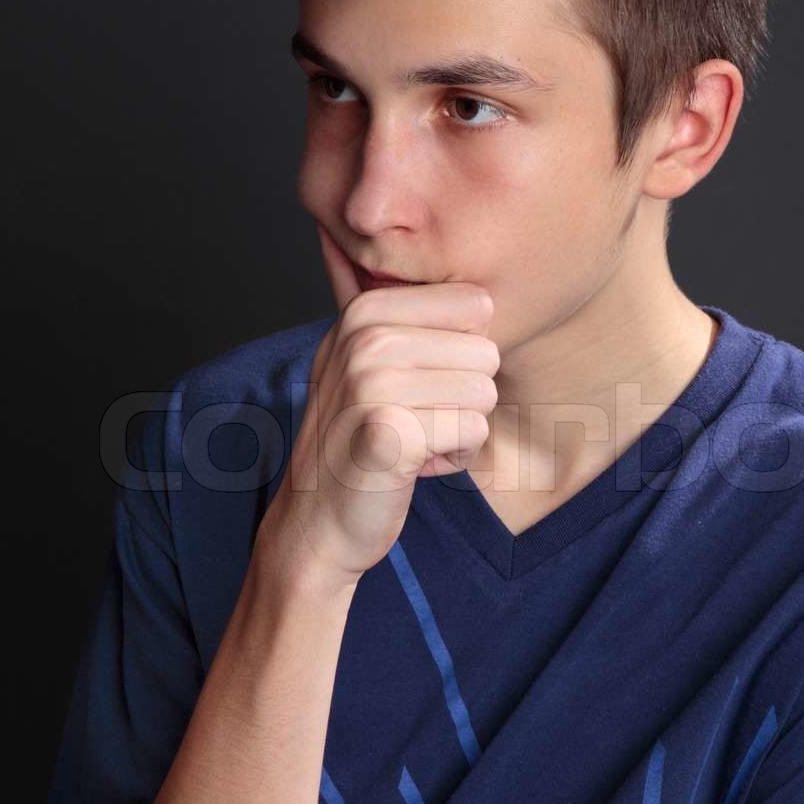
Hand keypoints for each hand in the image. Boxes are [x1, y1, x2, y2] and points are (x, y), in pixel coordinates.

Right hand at [257, 227, 499, 583]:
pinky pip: (473, 431)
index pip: (476, 303)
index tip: (423, 379)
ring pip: (485, 393)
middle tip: (419, 419)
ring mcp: (372, 385)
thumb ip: (406, 317)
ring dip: (462, 429)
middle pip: (486, 351)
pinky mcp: (390, 433)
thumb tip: (469, 283)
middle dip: (467, 395)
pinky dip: (456, 457)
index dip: (466, 351)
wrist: (317, 521)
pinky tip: (415, 465)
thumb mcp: (366, 361)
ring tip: (416, 440)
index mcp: (365, 310)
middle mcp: (366, 339)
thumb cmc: (360, 438)